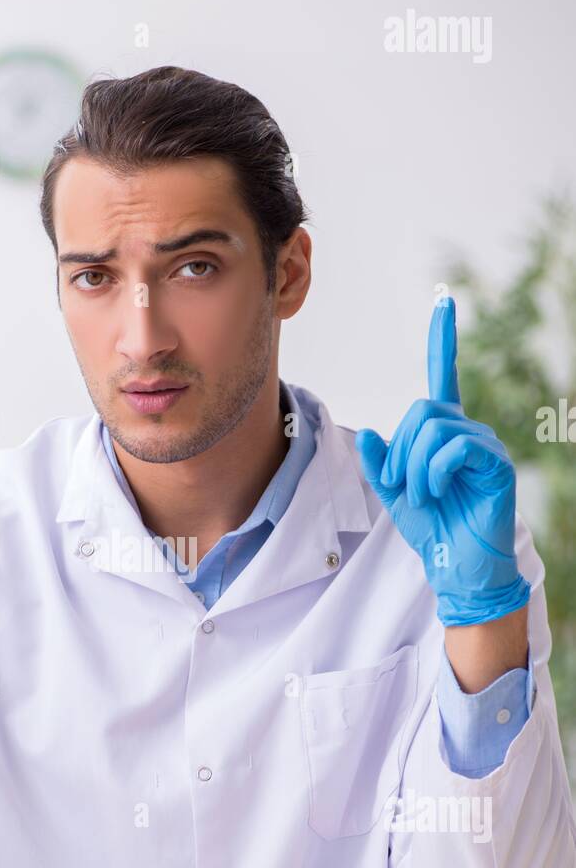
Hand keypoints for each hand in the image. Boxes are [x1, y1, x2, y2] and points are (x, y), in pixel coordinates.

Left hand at [355, 297, 530, 626]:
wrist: (457, 565)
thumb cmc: (432, 528)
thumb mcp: (394, 492)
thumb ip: (381, 463)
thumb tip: (370, 433)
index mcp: (442, 432)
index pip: (443, 376)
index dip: (443, 340)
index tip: (445, 302)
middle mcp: (466, 430)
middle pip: (422, 410)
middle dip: (401, 451)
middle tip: (403, 487)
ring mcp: (483, 445)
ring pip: (434, 428)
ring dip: (415, 468)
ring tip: (423, 497)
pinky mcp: (495, 463)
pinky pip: (455, 446)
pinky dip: (434, 472)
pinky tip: (438, 492)